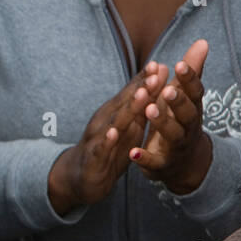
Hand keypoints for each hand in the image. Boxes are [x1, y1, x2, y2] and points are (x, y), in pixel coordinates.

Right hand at [47, 66, 165, 214]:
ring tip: (142, 96)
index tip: (159, 64)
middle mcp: (106, 120)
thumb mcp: (128, 126)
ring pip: (115, 121)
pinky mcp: (94, 157)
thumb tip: (155, 82)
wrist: (81, 176)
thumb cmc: (109, 148)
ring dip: (128, 108)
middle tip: (156, 72)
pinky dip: (108, 139)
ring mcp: (99, 137)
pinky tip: (114, 133)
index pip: (132, 93)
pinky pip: (102, 147)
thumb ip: (140, 106)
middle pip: (125, 102)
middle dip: (141, 87)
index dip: (145, 79)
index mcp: (116, 113)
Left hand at [131, 40, 212, 194]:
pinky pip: (154, 162)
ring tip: (149, 110)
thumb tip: (202, 42)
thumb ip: (190, 72)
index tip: (179, 64)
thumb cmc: (181, 120)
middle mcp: (188, 127)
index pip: (194, 92)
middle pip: (186, 114)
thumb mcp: (186, 97)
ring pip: (172, 135)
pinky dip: (144, 158)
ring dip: (161, 123)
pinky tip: (132, 152)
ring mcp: (176, 146)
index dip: (188, 79)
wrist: (184, 163)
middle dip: (178, 102)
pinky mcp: (162, 164)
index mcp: (192, 108)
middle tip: (168, 90)